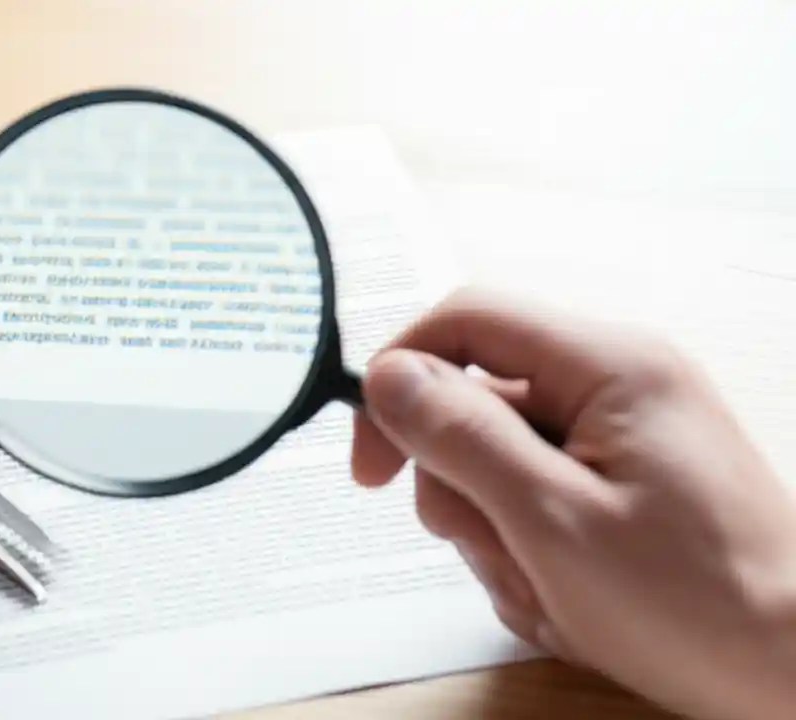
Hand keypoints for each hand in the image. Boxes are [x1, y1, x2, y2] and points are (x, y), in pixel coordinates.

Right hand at [352, 288, 795, 719]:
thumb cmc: (695, 605)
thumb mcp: (552, 521)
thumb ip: (461, 436)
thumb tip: (386, 375)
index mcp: (608, 365)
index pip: (467, 320)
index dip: (400, 378)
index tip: (373, 466)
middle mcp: (617, 382)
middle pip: (477, 401)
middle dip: (463, 488)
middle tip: (502, 554)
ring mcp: (623, 433)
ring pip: (498, 460)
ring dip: (496, 533)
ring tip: (548, 590)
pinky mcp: (624, 480)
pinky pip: (535, 496)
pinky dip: (529, 550)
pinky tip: (567, 597)